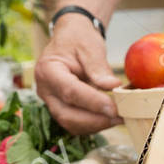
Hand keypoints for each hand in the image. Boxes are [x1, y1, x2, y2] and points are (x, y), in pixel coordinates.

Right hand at [34, 13, 120, 133]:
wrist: (70, 38)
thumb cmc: (77, 39)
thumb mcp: (89, 47)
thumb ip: (99, 67)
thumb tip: (113, 86)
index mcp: (48, 70)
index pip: (69, 91)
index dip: (92, 102)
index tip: (114, 107)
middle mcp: (45, 89)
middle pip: (66, 114)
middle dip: (94, 120)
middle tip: (119, 116)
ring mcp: (50, 100)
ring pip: (70, 123)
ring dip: (95, 125)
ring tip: (117, 117)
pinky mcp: (60, 107)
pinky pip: (74, 122)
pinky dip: (92, 123)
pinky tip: (108, 116)